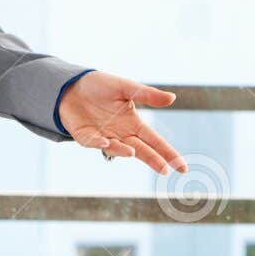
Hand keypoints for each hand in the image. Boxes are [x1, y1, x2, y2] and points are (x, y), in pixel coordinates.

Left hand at [55, 71, 188, 174]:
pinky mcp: (84, 136)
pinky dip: (98, 143)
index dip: (168, 153)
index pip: (154, 141)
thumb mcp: (125, 87)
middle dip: (153, 160)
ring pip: (116, 149)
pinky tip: (105, 142)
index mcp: (133, 124)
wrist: (72, 85)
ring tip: (133, 152)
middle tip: (165, 170)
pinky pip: (92, 142)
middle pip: (140, 150)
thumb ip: (147, 94)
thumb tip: (172, 98)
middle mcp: (120, 134)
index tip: (182, 166)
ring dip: (123, 151)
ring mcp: (102, 137)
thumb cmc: (100, 86)